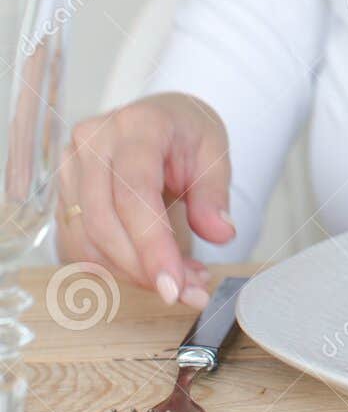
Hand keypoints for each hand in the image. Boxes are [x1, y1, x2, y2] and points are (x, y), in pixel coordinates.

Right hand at [56, 92, 234, 308]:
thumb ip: (215, 195)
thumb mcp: (215, 152)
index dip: (152, 246)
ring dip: (130, 273)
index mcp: (137, 126)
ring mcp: (70, 167)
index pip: (134, 194)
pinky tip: (148, 269)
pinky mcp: (62, 192)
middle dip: (142, 268)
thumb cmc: (185, 133)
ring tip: (176, 281)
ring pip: (87, 239)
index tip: (174, 287)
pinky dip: (113, 267)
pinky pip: (78, 244)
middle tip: (182, 293)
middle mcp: (93, 142)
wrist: (160, 118)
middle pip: (104, 222)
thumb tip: (220, 233)